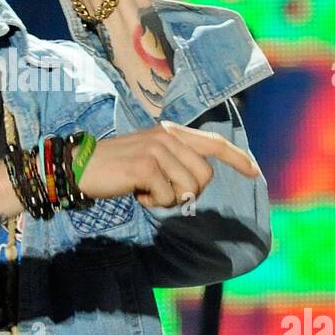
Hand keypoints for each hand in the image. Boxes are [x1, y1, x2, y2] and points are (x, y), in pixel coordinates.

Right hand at [76, 121, 262, 208]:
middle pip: (204, 176)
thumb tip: (199, 182)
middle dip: (189, 193)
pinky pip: (167, 197)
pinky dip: (153, 202)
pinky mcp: (146, 166)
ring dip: (168, 199)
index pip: (214, 142)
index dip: (238, 158)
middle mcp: (167, 136)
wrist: (80, 167)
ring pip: (188, 188)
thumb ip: (176, 162)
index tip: (254, 172)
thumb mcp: (151, 157)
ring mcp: (157, 149)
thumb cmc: (118, 168)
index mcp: (171, 131)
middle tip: (161, 192)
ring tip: (146, 191)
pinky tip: (136, 193)